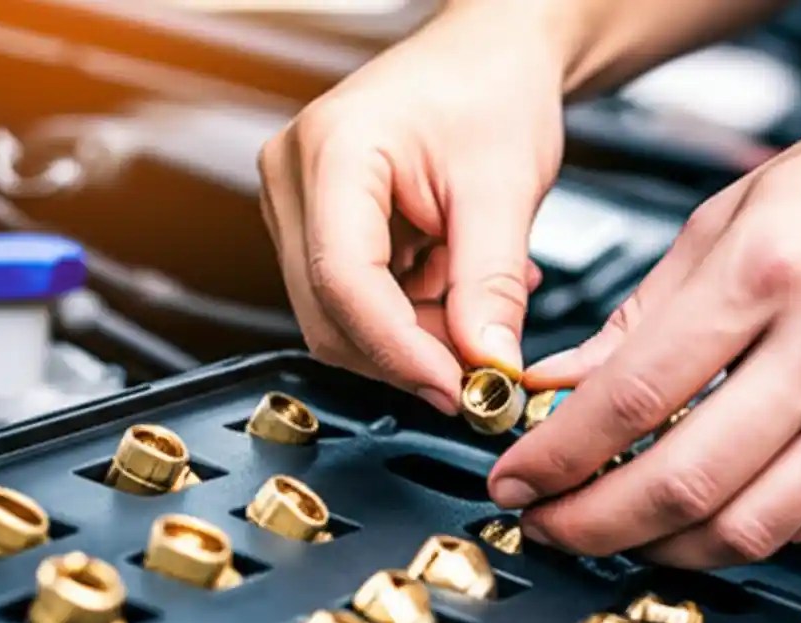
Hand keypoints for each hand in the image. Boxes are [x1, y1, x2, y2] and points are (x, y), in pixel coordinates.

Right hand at [257, 1, 565, 412]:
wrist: (489, 56)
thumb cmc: (490, 85)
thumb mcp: (505, 187)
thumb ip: (490, 284)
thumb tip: (487, 362)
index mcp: (333, 149)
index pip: (343, 278)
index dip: (399, 349)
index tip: (457, 387)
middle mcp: (295, 177)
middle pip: (330, 310)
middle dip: (409, 352)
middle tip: (481, 368)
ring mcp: (298, 204)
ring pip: (339, 317)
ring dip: (413, 335)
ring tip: (479, 303)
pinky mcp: (318, 226)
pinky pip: (354, 300)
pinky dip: (410, 314)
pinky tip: (455, 287)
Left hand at [488, 88, 800, 566]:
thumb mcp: (737, 210)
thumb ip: (644, 309)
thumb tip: (569, 377)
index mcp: (770, 273)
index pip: (636, 393)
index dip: (560, 452)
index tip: (518, 474)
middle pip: (684, 479)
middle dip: (591, 521)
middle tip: (545, 522)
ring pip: (748, 524)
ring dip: (659, 548)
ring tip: (609, 535)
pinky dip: (736, 535)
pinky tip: (693, 522)